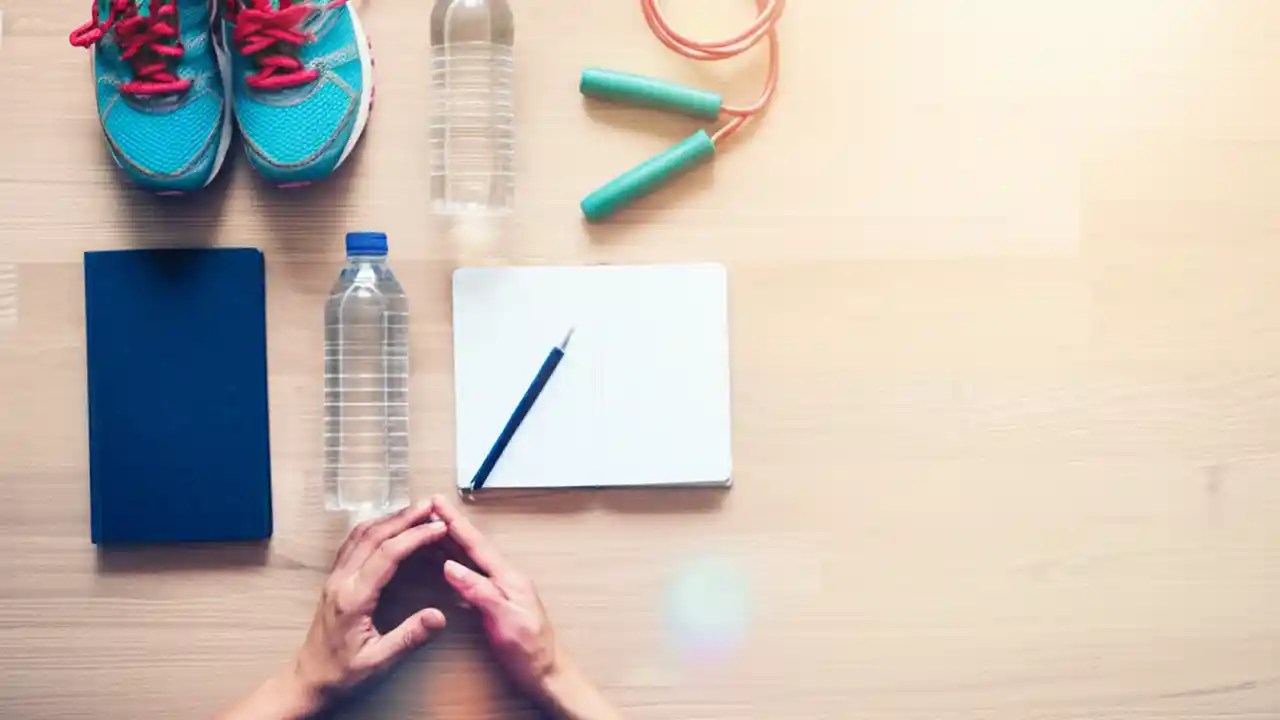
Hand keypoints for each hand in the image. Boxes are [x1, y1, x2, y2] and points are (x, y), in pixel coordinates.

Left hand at [217, 502, 449, 718]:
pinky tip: (389, 525)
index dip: (415, 537)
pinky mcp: (335, 579)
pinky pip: (353, 543)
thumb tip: (438, 616)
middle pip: (373, 535)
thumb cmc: (341, 673)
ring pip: (361, 534)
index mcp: (353, 598)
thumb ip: (409, 637)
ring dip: (389, 518)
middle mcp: (341, 581)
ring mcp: (335, 577)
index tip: (439, 527)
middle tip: (431, 505)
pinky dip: (375, 527)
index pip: (387, 555)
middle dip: (404, 517)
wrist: (309, 679)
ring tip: (416, 510)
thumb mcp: (378, 661)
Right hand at [432, 496, 622, 719]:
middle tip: (429, 506)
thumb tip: (451, 566)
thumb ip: (480, 592)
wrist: (547, 674)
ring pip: (471, 559)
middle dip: (450, 525)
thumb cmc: (531, 652)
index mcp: (509, 578)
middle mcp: (505, 579)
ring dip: (451, 541)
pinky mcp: (496, 602)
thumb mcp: (505, 621)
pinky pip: (471, 575)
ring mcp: (501, 590)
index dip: (455, 524)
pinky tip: (445, 561)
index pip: (477, 545)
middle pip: (473, 546)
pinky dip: (456, 563)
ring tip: (431, 525)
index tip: (438, 504)